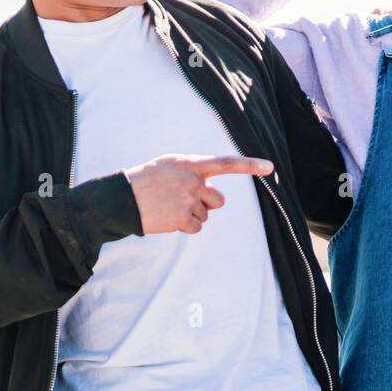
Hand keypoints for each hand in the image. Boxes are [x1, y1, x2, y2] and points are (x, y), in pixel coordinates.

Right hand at [125, 154, 273, 234]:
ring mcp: (188, 200)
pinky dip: (185, 225)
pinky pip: (196, 227)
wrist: (121, 197)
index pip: (226, 163)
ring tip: (169, 206)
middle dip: (206, 203)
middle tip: (183, 199)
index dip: (250, 165)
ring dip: (191, 214)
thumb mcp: (170, 165)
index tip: (270, 167)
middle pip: (218, 200)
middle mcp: (193, 181)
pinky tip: (168, 217)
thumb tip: (210, 185)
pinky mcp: (181, 219)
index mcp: (191, 164)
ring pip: (205, 214)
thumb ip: (194, 170)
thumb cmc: (147, 179)